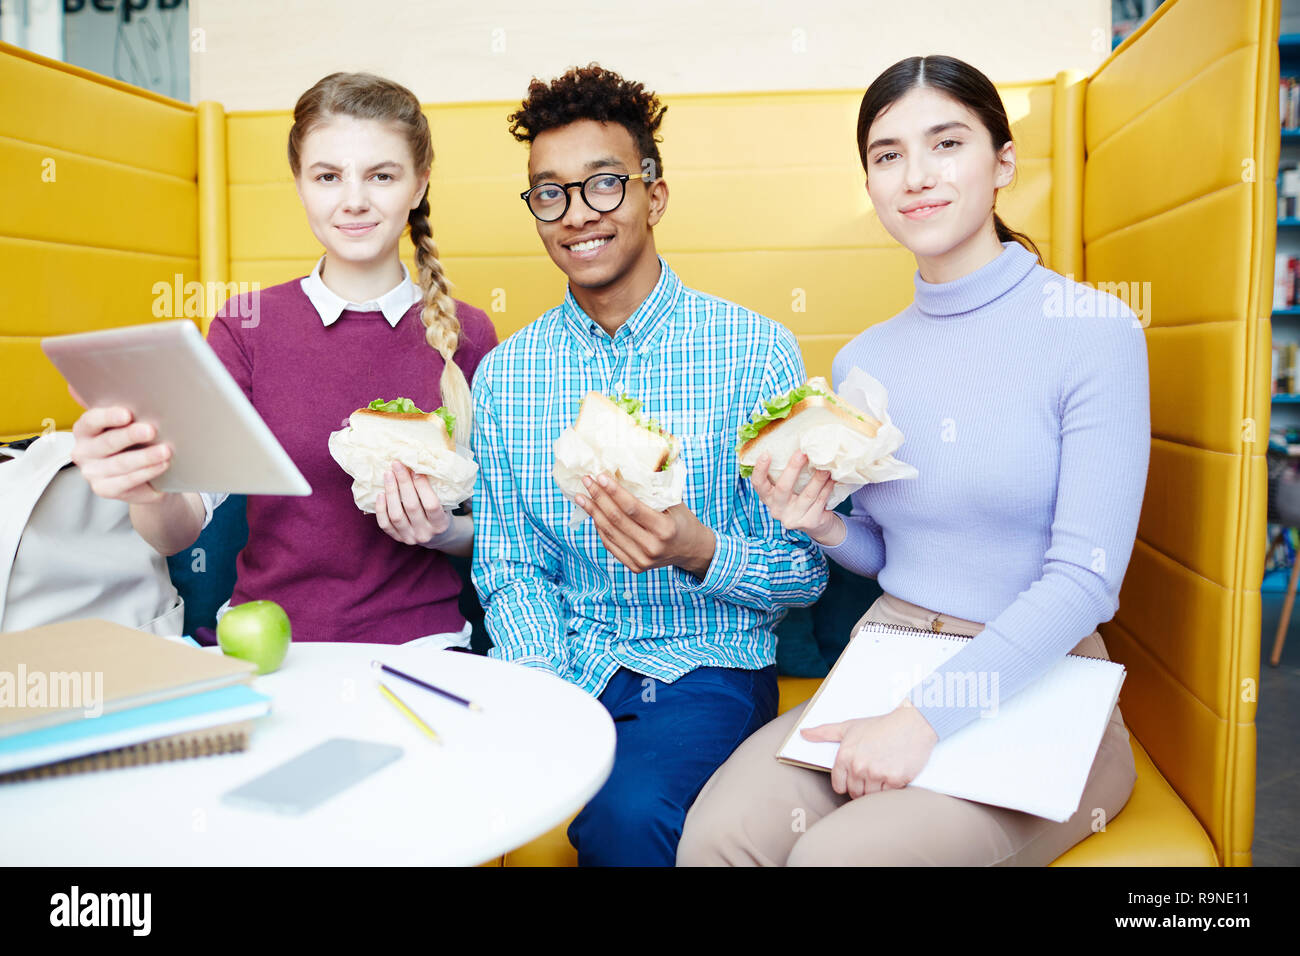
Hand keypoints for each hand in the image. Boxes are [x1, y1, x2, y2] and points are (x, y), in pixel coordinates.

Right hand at [69, 388, 172, 504]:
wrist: (145, 473)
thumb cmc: (135, 441)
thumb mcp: (127, 422)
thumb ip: (118, 402)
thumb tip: (92, 382)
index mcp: (85, 429)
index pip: (91, 420)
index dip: (108, 417)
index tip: (127, 413)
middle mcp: (83, 450)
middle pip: (107, 442)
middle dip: (130, 435)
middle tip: (151, 430)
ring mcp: (92, 472)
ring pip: (120, 464)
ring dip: (145, 456)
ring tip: (166, 450)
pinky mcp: (104, 489)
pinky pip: (127, 481)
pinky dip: (147, 472)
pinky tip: (163, 465)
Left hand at [375, 461, 450, 544]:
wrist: (436, 537)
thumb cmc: (440, 514)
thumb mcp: (444, 504)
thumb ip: (434, 490)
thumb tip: (417, 465)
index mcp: (441, 524)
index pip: (431, 504)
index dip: (423, 486)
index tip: (415, 469)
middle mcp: (425, 533)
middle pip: (411, 506)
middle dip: (403, 482)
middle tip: (397, 465)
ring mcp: (410, 537)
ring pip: (396, 515)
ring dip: (391, 492)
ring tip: (388, 474)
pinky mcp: (397, 538)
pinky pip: (385, 524)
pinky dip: (381, 508)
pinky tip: (380, 494)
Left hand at [575, 473, 714, 576]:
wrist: (692, 550)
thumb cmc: (682, 521)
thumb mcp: (674, 503)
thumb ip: (652, 491)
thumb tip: (622, 471)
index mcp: (665, 529)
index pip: (632, 508)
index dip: (613, 491)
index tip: (600, 476)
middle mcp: (652, 547)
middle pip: (617, 520)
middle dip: (598, 498)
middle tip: (587, 481)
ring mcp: (642, 560)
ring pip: (610, 533)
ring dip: (593, 512)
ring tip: (582, 497)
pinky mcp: (635, 567)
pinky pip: (611, 545)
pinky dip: (600, 528)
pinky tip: (593, 513)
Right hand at [748, 451, 838, 540]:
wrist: (816, 524)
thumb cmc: (799, 498)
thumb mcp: (789, 489)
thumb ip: (787, 474)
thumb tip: (798, 445)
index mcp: (768, 498)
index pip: (758, 484)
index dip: (760, 469)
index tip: (766, 453)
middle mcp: (777, 509)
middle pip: (783, 488)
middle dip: (793, 468)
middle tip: (802, 453)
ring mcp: (792, 518)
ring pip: (807, 494)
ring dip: (818, 478)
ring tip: (825, 465)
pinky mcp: (809, 522)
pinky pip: (820, 501)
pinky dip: (827, 488)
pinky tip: (832, 479)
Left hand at [800, 702, 938, 798]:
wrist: (911, 724)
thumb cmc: (880, 726)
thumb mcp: (849, 727)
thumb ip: (824, 732)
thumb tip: (804, 734)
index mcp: (845, 756)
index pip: (839, 785)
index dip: (847, 783)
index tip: (856, 777)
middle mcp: (858, 766)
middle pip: (855, 793)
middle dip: (862, 786)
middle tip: (872, 773)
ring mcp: (876, 774)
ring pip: (870, 796)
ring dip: (876, 788)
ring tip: (883, 771)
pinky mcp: (894, 780)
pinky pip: (887, 795)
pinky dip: (890, 788)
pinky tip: (893, 773)